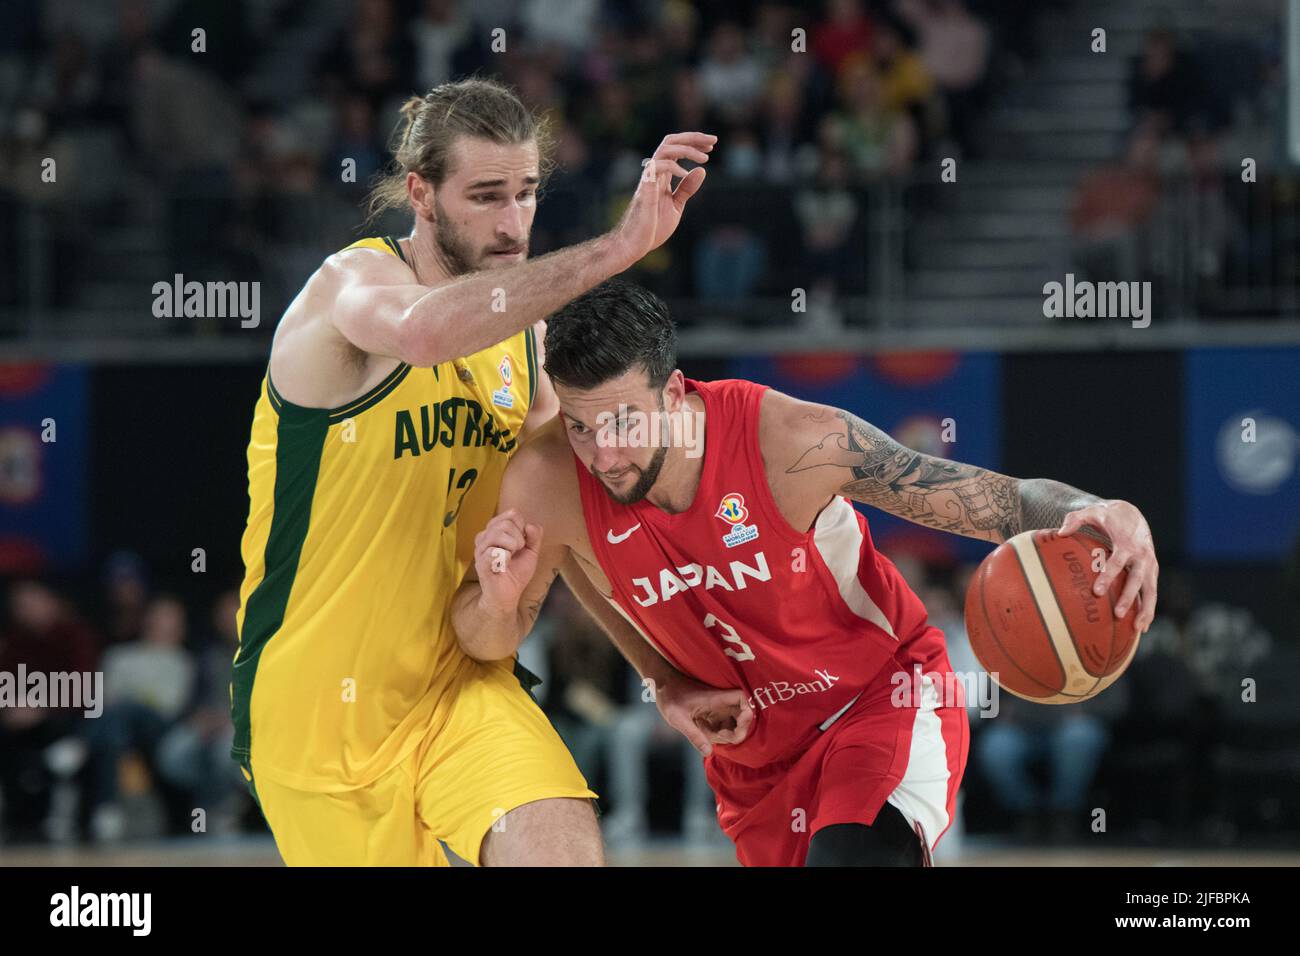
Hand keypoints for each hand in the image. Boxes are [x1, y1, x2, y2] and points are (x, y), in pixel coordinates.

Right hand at [473, 508, 541, 614]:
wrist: (508, 594)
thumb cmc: (516, 572)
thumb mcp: (531, 552)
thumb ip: (535, 536)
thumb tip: (531, 525)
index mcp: (496, 530)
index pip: (512, 514)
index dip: (523, 527)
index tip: (522, 542)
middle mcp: (485, 537)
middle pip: (506, 523)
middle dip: (519, 538)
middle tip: (517, 552)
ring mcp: (481, 549)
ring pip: (497, 533)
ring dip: (512, 547)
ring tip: (510, 558)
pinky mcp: (480, 563)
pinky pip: (493, 551)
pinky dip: (505, 558)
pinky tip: (504, 566)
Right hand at [611, 132, 713, 265]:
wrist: (635, 244)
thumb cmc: (652, 226)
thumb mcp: (676, 205)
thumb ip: (686, 189)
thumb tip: (702, 171)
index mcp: (663, 175)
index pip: (677, 148)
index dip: (694, 143)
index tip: (711, 144)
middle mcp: (655, 173)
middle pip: (671, 141)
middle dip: (693, 137)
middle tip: (714, 140)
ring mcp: (649, 179)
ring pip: (664, 149)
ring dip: (686, 149)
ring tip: (705, 158)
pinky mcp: (645, 189)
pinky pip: (657, 167)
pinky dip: (674, 167)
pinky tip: (686, 174)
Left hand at [653, 671, 753, 756]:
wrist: (661, 686)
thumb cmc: (669, 697)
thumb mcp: (678, 719)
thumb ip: (694, 735)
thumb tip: (708, 752)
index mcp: (717, 698)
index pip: (743, 699)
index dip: (748, 713)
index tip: (738, 727)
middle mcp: (721, 702)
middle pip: (743, 715)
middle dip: (738, 730)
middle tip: (721, 737)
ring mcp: (717, 708)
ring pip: (733, 722)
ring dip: (727, 733)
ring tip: (708, 735)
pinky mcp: (712, 713)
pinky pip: (723, 724)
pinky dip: (718, 732)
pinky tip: (702, 732)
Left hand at [1058, 499, 1157, 631]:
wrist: (1133, 515)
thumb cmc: (1107, 516)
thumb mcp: (1091, 512)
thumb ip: (1074, 519)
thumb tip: (1060, 532)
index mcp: (1127, 543)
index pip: (1117, 561)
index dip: (1108, 576)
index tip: (1097, 592)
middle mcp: (1142, 556)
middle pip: (1137, 579)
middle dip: (1128, 597)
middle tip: (1117, 615)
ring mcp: (1150, 565)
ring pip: (1151, 590)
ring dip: (1146, 610)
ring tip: (1137, 629)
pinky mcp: (1152, 572)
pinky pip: (1151, 593)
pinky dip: (1148, 609)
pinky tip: (1141, 628)